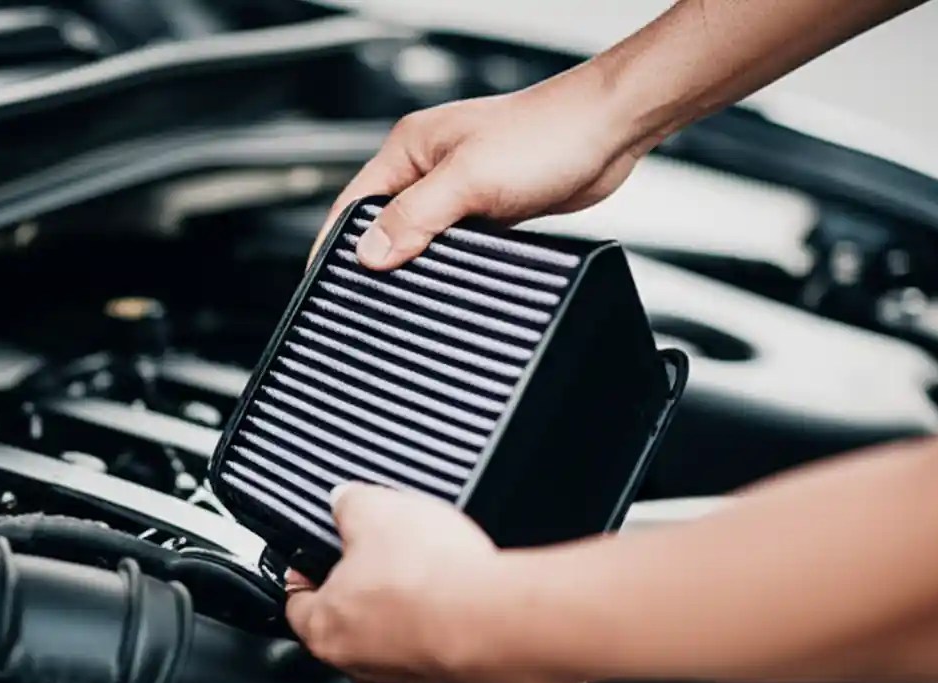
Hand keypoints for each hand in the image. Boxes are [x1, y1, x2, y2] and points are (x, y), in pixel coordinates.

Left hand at [284, 483, 577, 682]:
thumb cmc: (429, 576)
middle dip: (362, 591)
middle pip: (346, 624)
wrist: (496, 621)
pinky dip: (442, 628)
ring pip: (392, 642)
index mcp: (324, 628)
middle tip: (381, 559)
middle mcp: (358, 666)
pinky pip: (434, 652)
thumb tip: (343, 499)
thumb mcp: (375, 510)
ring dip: (405, 613)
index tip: (314, 559)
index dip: (306, 574)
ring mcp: (406, 681)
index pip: (297, 604)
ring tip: (429, 576)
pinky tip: (458, 599)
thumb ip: (348, 503)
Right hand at [309, 63, 654, 270]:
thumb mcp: (467, 179)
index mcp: (411, 149)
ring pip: (423, 237)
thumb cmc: (547, 133)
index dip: (337, 244)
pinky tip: (457, 280)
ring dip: (420, 261)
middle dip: (379, 258)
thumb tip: (370, 253)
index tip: (327, 282)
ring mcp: (460, 187)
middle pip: (385, 223)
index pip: (354, 202)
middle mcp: (430, 166)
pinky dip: (453, 262)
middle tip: (373, 296)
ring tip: (414, 292)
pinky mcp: (491, 208)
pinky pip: (457, 243)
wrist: (610, 131)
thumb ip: (416, 217)